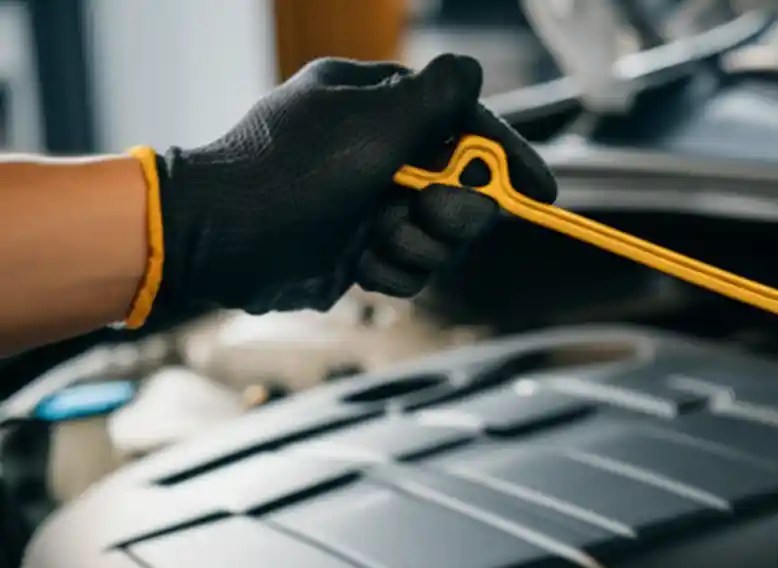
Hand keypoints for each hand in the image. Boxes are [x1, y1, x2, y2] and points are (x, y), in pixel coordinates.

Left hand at [149, 54, 556, 314]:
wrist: (220, 243)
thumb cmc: (290, 173)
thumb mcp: (372, 122)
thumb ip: (435, 98)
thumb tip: (472, 69)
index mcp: (378, 105)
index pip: (464, 123)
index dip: (506, 156)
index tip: (541, 189)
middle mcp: (378, 151)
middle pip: (462, 188)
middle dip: (451, 211)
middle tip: (425, 213)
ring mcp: (369, 203)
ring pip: (441, 235)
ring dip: (418, 245)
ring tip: (377, 240)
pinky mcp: (360, 250)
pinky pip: (411, 267)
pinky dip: (393, 272)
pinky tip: (361, 265)